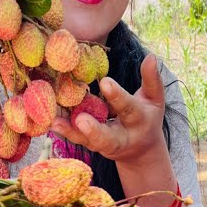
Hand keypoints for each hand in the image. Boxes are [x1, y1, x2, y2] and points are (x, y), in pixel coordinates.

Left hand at [51, 54, 167, 164]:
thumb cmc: (147, 116)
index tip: (105, 82)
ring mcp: (105, 145)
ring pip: (89, 142)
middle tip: (81, 120)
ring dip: (72, 133)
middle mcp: (122, 137)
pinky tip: (51, 122)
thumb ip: (152, 79)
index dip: (118, 96)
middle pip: (109, 138)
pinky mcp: (91, 146)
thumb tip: (152, 56)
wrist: (140, 149)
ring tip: (56, 122)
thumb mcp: (154, 98)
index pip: (129, 108)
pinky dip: (64, 131)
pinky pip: (77, 140)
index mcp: (139, 121)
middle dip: (95, 131)